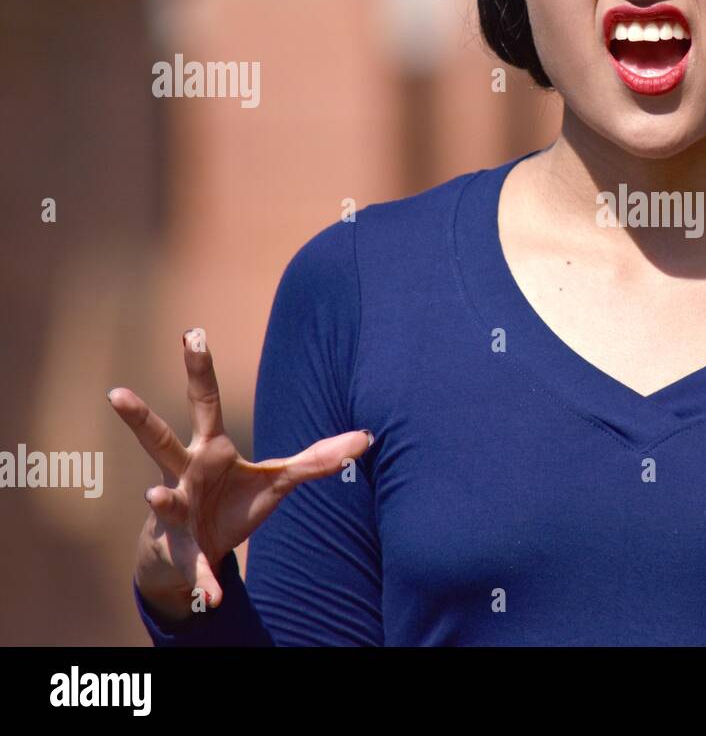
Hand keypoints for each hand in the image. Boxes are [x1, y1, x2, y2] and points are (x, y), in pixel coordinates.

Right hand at [109, 328, 371, 621]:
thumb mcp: (279, 479)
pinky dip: (204, 581)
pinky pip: (196, 567)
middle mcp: (184, 474)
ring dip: (160, 500)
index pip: (202, 401)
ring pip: (162, 501)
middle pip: (160, 440)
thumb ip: (319, 458)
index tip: (191, 333)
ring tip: (155, 497)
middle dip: (139, 418)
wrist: (196, 552)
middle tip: (116, 393)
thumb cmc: (233, 502)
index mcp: (209, 450)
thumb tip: (367, 438)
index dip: (197, 368)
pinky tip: (213, 594)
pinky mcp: (187, 552)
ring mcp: (179, 512)